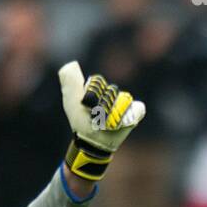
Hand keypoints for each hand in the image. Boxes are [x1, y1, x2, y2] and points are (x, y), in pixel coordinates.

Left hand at [59, 61, 144, 182]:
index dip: (91, 95)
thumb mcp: (71, 101)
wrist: (93, 142)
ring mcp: (125, 104)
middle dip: (101, 107)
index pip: (98, 83)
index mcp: (99, 88)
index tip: (85, 105)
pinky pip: (137, 108)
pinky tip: (120, 124)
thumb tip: (72, 63)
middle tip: (95, 117)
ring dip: (111, 115)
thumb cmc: (80, 122)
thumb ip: (70, 81)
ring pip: (122, 101)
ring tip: (105, 123)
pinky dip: (129, 116)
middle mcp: (113, 94)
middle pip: (111, 92)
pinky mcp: (135, 113)